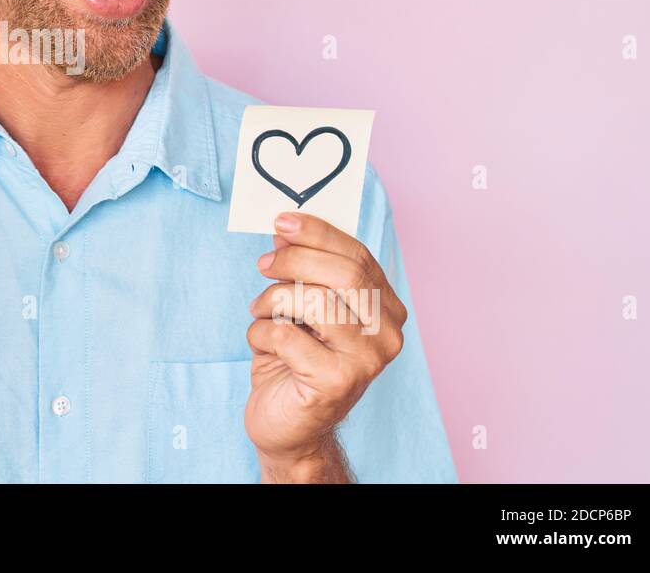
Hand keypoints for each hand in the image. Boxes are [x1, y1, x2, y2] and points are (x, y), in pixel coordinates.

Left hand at [244, 212, 407, 480]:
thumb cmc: (295, 361)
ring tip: (262, 311)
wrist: (289, 427)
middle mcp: (388, 335)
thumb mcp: (301, 307)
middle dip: (296, 259)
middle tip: (264, 263)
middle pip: (345, 274)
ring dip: (273, 300)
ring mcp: (367, 361)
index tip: (282, 222)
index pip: (359, 257)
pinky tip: (264, 345)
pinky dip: (262, 333)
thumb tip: (286, 230)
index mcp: (386, 310)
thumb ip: (304, 270)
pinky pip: (287, 335)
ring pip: (313, 301)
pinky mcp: (337, 382)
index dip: (319, 234)